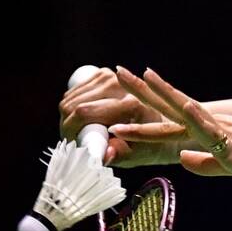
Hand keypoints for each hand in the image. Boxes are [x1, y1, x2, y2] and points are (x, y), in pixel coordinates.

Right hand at [58, 66, 181, 167]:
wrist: (164, 125)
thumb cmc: (149, 145)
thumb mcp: (135, 156)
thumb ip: (119, 155)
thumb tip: (105, 154)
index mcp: (130, 105)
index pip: (84, 112)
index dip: (69, 128)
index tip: (70, 141)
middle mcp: (121, 87)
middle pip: (74, 103)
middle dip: (67, 123)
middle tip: (73, 138)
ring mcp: (113, 78)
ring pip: (73, 95)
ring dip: (69, 113)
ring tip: (81, 128)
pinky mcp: (106, 74)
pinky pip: (77, 89)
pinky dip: (73, 102)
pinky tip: (82, 115)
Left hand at [109, 66, 231, 185]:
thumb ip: (209, 164)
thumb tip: (183, 160)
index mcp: (217, 129)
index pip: (176, 115)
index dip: (151, 103)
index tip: (129, 88)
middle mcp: (217, 126)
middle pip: (172, 106)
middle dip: (143, 91)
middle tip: (118, 71)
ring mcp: (226, 134)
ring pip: (184, 115)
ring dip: (156, 102)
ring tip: (132, 86)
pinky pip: (215, 133)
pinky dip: (198, 120)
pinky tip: (183, 108)